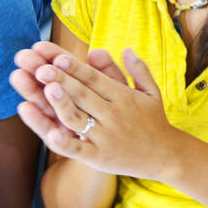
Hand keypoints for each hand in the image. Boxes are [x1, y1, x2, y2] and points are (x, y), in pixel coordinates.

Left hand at [10, 40, 179, 179]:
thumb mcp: (152, 92)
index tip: (56, 56)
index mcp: (123, 96)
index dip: (75, 67)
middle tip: (40, 68)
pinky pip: (78, 149)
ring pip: (78, 119)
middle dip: (62, 80)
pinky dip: (65, 142)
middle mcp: (113, 114)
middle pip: (83, 95)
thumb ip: (138, 70)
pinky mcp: (99, 157)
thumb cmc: (154, 121)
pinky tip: (51, 133)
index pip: (94, 78)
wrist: (166, 155)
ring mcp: (105, 136)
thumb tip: (126, 49)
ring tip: (45, 90)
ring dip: (61, 104)